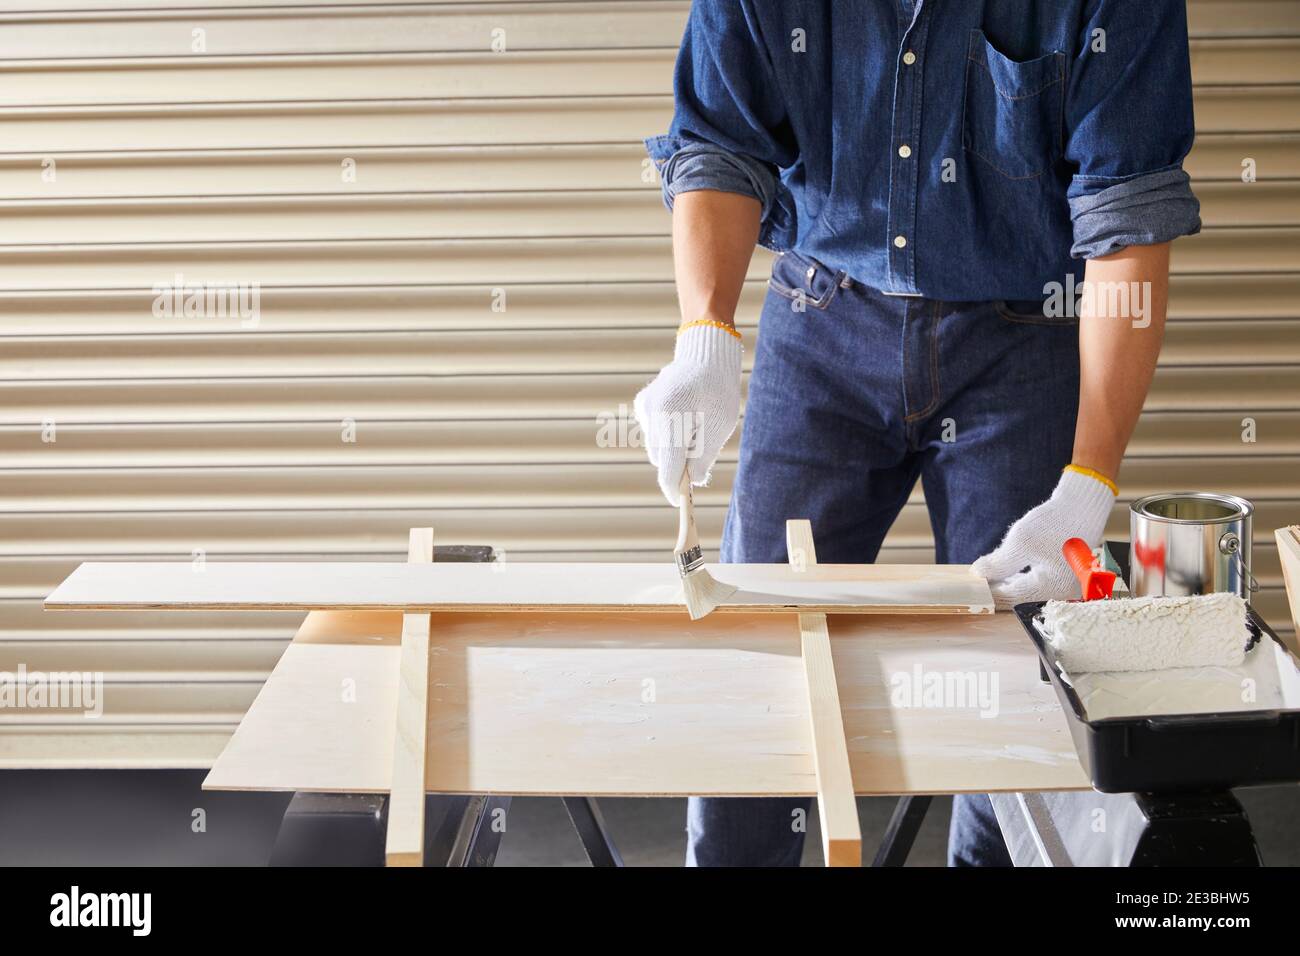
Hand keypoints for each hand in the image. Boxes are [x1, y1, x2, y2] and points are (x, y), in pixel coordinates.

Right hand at [633, 322, 742, 505]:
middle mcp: (652, 415)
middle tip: (700, 455)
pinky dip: (668, 433)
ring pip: (657, 446)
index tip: (681, 503)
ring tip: (695, 427)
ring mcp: (645, 409)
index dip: (674, 489)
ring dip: (674, 448)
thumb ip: (704, 456)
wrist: (704, 354)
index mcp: (673, 419)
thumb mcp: (720, 425)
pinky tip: (684, 416)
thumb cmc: (718, 389)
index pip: (668, 467)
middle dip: (678, 465)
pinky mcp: (643, 405)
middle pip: (662, 459)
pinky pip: (654, 431)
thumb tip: (692, 481)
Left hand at [972, 468, 1116, 609]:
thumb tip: (978, 574)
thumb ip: (999, 564)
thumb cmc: (1055, 523)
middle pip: (1021, 597)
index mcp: (1053, 589)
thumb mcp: (1021, 542)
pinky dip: (1022, 579)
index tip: (972, 587)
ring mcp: (1067, 587)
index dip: (989, 592)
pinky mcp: (1066, 579)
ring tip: (990, 575)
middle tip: (978, 581)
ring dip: (1009, 584)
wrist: (1082, 507)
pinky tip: (1009, 573)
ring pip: (1029, 591)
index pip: (1011, 598)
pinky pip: (1039, 584)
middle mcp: (1063, 594)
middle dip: (998, 589)